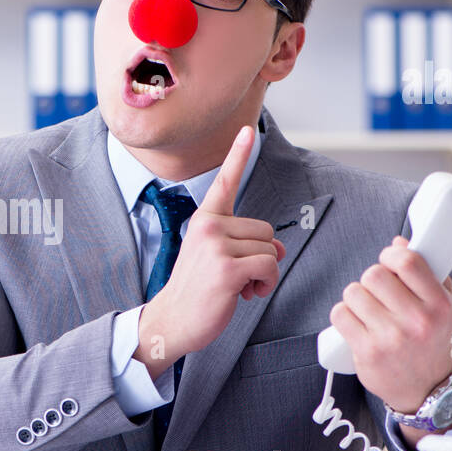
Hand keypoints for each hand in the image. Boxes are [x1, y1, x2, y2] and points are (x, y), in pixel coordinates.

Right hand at [134, 124, 285, 379]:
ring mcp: (217, 245)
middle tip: (238, 276)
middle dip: (262, 256)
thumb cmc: (196, 291)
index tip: (247, 130)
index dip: (238, 154)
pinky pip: (269, 267)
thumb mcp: (212, 256)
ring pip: (270, 249)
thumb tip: (279, 248)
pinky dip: (265, 284)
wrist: (172, 320)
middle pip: (266, 230)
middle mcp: (209, 226)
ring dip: (264, 273)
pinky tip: (246, 294)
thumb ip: (241, 243)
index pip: (225, 181)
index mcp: (204, 219)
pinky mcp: (228, 267)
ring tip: (240, 286)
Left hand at [328, 235, 451, 414]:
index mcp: (438, 305)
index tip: (389, 261)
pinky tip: (356, 322)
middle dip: (372, 278)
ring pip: (353, 292)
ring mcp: (390, 338)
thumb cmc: (430, 340)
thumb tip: (399, 241)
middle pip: (374, 274)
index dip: (391, 254)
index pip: (407, 261)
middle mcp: (416, 321)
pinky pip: (340, 314)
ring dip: (356, 297)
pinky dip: (344, 314)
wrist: (425, 387)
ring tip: (368, 310)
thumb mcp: (442, 306)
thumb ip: (427, 271)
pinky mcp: (367, 351)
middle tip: (378, 292)